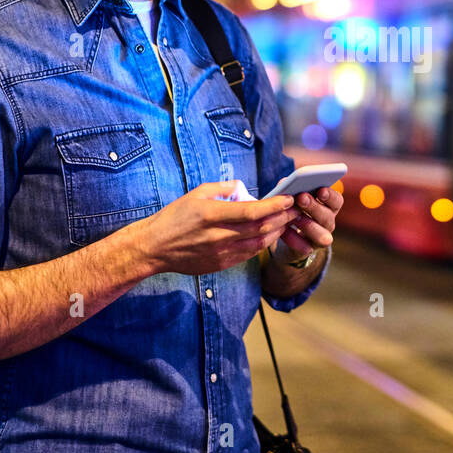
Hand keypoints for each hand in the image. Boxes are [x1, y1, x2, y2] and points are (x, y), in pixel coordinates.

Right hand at [127, 181, 298, 275]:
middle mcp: (218, 236)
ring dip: (277, 232)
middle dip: (283, 218)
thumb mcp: (196, 194)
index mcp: (212, 215)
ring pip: (259, 244)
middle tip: (297, 209)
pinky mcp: (221, 264)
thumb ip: (223, 188)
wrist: (154, 248)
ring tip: (287, 221)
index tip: (288, 198)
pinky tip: (270, 235)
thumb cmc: (174, 217)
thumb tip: (243, 187)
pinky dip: (263, 244)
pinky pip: (249, 254)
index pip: (252, 211)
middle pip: (261, 228)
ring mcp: (220, 253)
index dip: (274, 205)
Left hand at [273, 185, 342, 261]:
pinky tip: (284, 232)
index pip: (337, 200)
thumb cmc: (293, 209)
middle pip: (328, 216)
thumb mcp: (292, 198)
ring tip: (294, 217)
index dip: (330, 195)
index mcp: (328, 206)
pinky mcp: (309, 250)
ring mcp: (321, 238)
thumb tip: (285, 182)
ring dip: (308, 224)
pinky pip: (305, 247)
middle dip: (314, 207)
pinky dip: (294, 239)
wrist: (288, 235)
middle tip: (301, 198)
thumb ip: (291, 189)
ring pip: (322, 234)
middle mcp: (328, 222)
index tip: (321, 190)